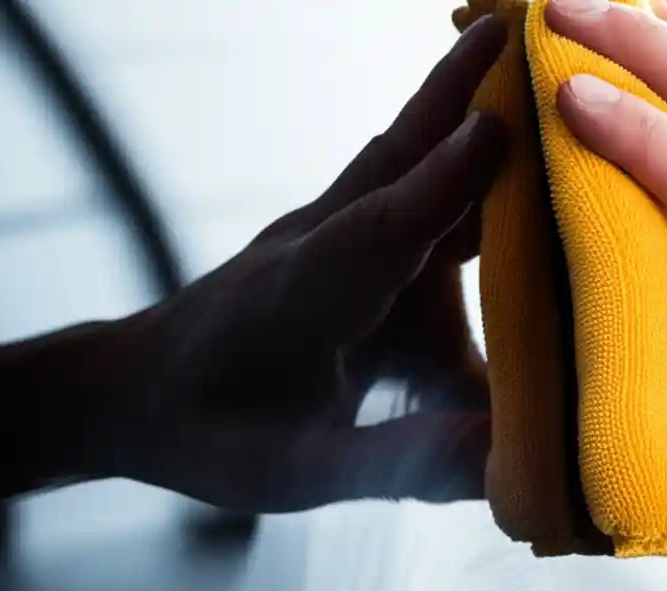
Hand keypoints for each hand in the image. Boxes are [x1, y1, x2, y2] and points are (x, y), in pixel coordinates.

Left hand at [108, 17, 508, 510]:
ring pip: (402, 150)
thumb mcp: (301, 471)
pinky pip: (405, 174)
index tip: (501, 129)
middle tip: (528, 27)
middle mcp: (321, 241)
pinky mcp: (342, 232)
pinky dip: (453, 144)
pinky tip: (498, 138)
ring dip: (460, 99)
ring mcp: (330, 227)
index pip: (382, 231)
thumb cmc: (215, 430)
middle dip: (460, 91)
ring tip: (530, 58)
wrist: (137, 392)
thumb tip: (513, 462)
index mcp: (308, 298)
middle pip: (398, 154)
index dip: (442, 183)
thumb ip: (402, 463)